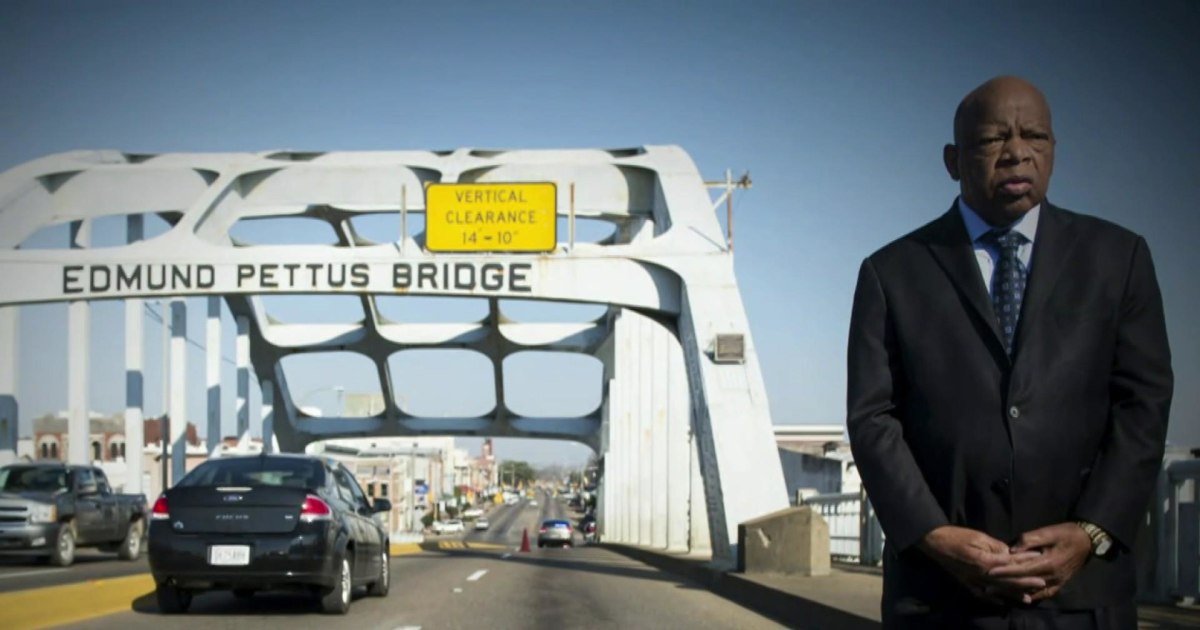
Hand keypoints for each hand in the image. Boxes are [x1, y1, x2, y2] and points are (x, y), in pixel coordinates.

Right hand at [918, 526, 1043, 602]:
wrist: (934, 541)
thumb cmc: (956, 536)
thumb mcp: (978, 536)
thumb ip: (996, 547)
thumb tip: (1009, 555)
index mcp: (986, 561)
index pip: (1011, 562)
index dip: (1025, 560)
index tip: (1039, 558)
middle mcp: (982, 575)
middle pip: (1007, 580)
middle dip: (1025, 582)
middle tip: (1042, 583)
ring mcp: (973, 581)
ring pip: (997, 590)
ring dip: (1013, 594)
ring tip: (1028, 598)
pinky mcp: (966, 583)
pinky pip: (982, 595)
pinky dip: (992, 600)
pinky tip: (1001, 603)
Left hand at [987, 523, 1091, 602]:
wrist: (1087, 541)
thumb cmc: (1065, 533)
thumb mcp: (1047, 532)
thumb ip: (1028, 540)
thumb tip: (1012, 550)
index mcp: (1049, 563)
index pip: (1022, 570)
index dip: (1005, 572)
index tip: (990, 572)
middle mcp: (1053, 576)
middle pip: (1025, 583)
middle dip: (1006, 585)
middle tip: (988, 586)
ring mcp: (1058, 582)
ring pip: (1033, 591)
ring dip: (1016, 592)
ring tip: (1000, 592)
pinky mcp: (1060, 584)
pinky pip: (1044, 594)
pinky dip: (1031, 595)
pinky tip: (1019, 596)